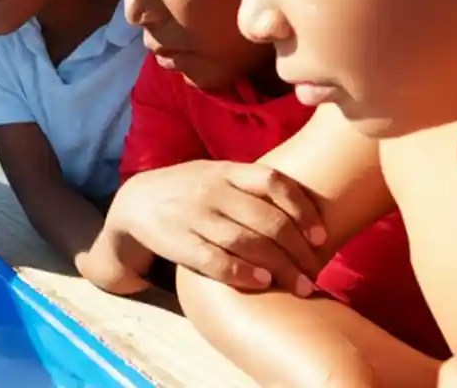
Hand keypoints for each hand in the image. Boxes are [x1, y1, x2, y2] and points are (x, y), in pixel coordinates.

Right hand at [96, 160, 326, 295]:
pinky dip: (242, 273)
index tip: (322, 236)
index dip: (304, 209)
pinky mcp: (178, 242)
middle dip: (299, 250)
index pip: (274, 182)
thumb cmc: (188, 190)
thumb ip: (250, 185)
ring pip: (247, 242)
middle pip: (267, 220)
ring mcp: (195, 216)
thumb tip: (304, 206)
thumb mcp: (215, 174)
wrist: (134, 203)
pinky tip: (262, 283)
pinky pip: (215, 260)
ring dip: (280, 267)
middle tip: (315, 272)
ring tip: (301, 285)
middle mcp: (213, 190)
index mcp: (226, 171)